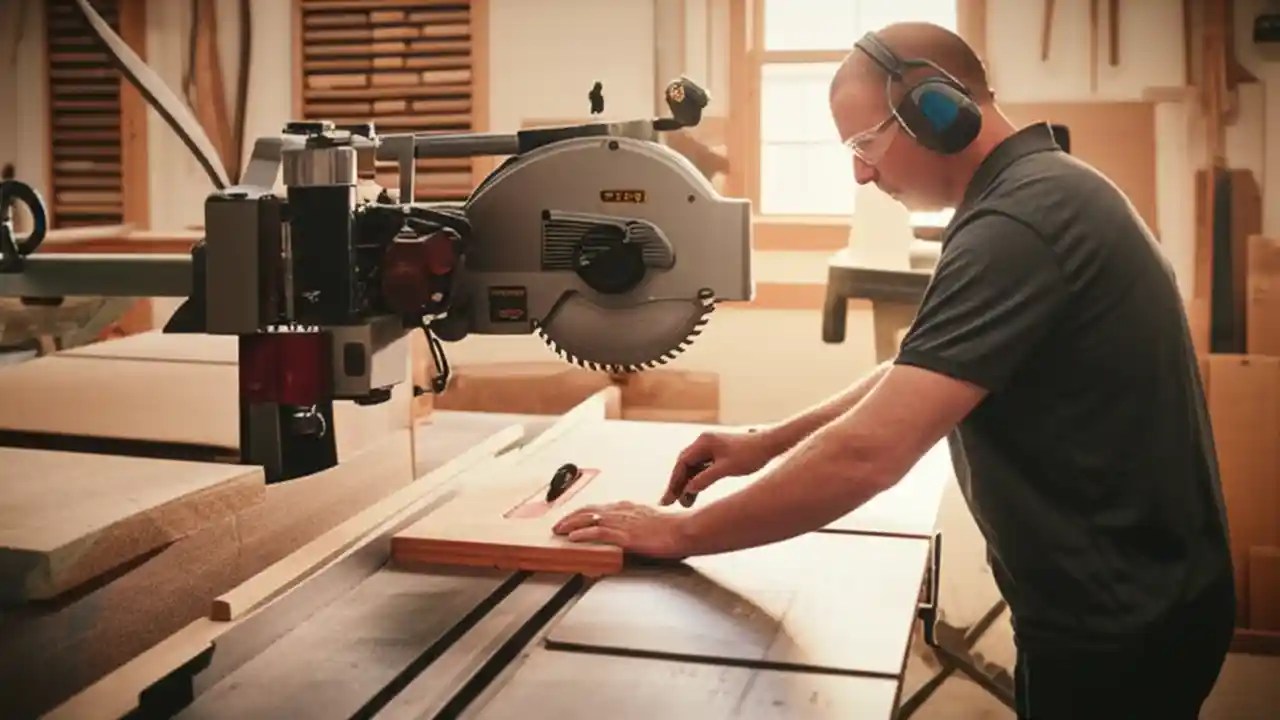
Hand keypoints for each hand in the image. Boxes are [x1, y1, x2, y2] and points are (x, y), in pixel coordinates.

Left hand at [552, 501, 690, 558]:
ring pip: (589, 518)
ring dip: (571, 523)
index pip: (600, 508)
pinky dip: (583, 533)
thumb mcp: (653, 523)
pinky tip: (573, 537)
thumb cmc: (675, 529)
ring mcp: (623, 522)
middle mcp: (623, 511)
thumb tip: (635, 532)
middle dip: (571, 516)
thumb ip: (640, 525)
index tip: (573, 517)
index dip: (583, 512)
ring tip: (559, 530)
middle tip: (558, 524)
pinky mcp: (625, 535)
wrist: (685, 531)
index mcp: (629, 508)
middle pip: (589, 510)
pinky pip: (598, 532)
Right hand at [660, 429, 776, 506]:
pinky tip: (694, 494)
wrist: (769, 445)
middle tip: (669, 503)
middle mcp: (704, 443)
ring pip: (693, 468)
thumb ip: (706, 478)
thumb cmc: (750, 454)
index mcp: (704, 442)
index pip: (682, 463)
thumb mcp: (727, 468)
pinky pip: (701, 469)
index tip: (670, 498)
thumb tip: (688, 489)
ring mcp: (710, 448)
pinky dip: (697, 481)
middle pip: (684, 465)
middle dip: (677, 484)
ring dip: (687, 484)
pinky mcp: (718, 454)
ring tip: (684, 504)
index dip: (675, 481)